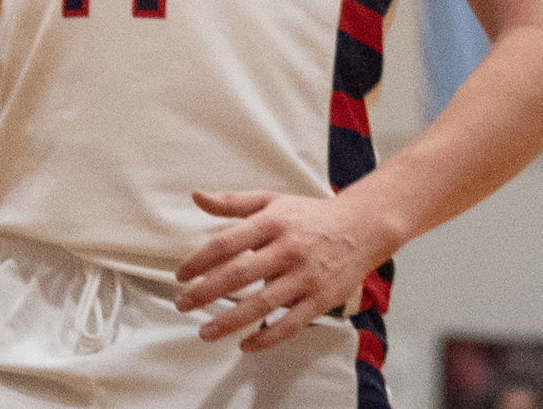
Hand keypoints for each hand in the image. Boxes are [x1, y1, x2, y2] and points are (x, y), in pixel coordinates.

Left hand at [176, 188, 382, 348]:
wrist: (362, 228)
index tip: (181, 276)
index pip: (227, 243)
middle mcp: (287, 250)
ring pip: (263, 303)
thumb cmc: (308, 215)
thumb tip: (196, 196)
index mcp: (271, 223)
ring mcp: (306, 277)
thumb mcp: (270, 199)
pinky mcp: (322, 300)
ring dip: (231, 320)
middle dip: (206, 292)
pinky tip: (246, 345)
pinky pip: (292, 323)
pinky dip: (268, 337)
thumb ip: (232, 202)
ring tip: (205, 331)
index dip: (201, 261)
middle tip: (182, 304)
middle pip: (240, 275)